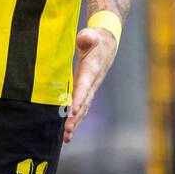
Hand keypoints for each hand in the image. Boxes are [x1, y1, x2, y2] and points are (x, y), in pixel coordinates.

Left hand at [64, 26, 117, 143]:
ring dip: (75, 123)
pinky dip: (76, 120)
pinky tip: (68, 133)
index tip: (72, 110)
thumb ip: (88, 37)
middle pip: (83, 103)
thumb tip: (85, 38)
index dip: (78, 98)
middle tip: (67, 131)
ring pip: (83, 109)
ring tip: (66, 138)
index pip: (84, 85)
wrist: (108, 45)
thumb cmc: (96, 39)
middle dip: (75, 118)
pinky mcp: (87, 92)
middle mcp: (92, 83)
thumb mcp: (93, 35)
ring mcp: (91, 89)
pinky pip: (82, 108)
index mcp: (91, 70)